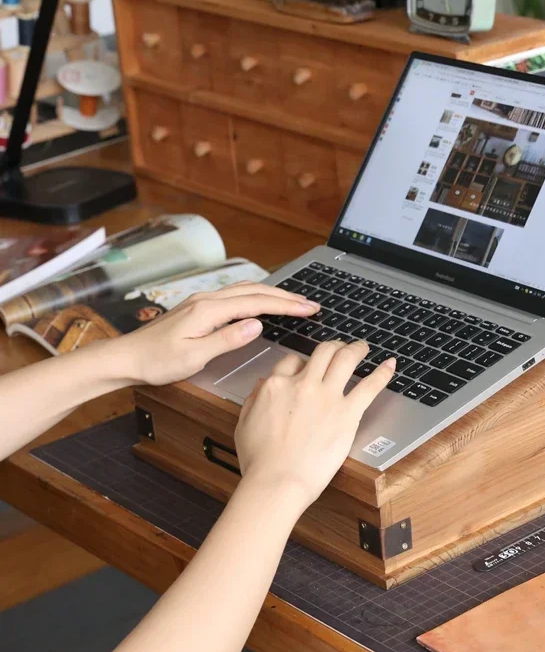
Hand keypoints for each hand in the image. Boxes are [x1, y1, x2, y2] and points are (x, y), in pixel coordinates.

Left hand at [115, 282, 319, 385]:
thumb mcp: (194, 356)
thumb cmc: (156, 361)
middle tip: (311, 304)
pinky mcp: (198, 308)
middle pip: (255, 291)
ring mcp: (202, 302)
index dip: (287, 305)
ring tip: (294, 301)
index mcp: (209, 310)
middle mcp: (207, 300)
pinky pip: (235, 295)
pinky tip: (262, 302)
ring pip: (246, 290)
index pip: (257, 303)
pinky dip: (257, 296)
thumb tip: (257, 325)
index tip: (309, 308)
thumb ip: (227, 339)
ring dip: (273, 294)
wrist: (125, 358)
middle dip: (286, 297)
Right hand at [235, 340, 394, 508]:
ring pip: (345, 358)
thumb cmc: (260, 461)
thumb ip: (253, 400)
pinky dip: (382, 373)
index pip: (292, 360)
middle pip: (322, 352)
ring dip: (356, 349)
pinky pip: (369, 386)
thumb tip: (262, 385)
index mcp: (276, 386)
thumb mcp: (244, 424)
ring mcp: (327, 396)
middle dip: (333, 347)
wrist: (277, 481)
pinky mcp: (348, 412)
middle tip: (340, 349)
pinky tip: (390, 365)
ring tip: (362, 348)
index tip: (309, 368)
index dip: (302, 362)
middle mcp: (303, 384)